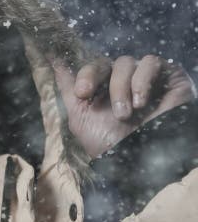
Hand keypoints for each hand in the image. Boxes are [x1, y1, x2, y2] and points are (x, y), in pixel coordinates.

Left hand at [53, 55, 195, 158]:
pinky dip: (142, 80)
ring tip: (123, 114)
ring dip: (119, 88)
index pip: (90, 69)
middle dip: (91, 76)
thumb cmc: (112, 144)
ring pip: (125, 62)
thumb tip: (53, 60)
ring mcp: (144, 77)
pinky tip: (141, 102)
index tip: (80, 93)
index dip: (83, 75)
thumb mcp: (81, 118)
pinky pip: (151, 62)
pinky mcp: (168, 76)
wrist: (142, 160)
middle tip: (86, 94)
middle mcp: (122, 80)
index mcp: (102, 89)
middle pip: (103, 62)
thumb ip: (68, 89)